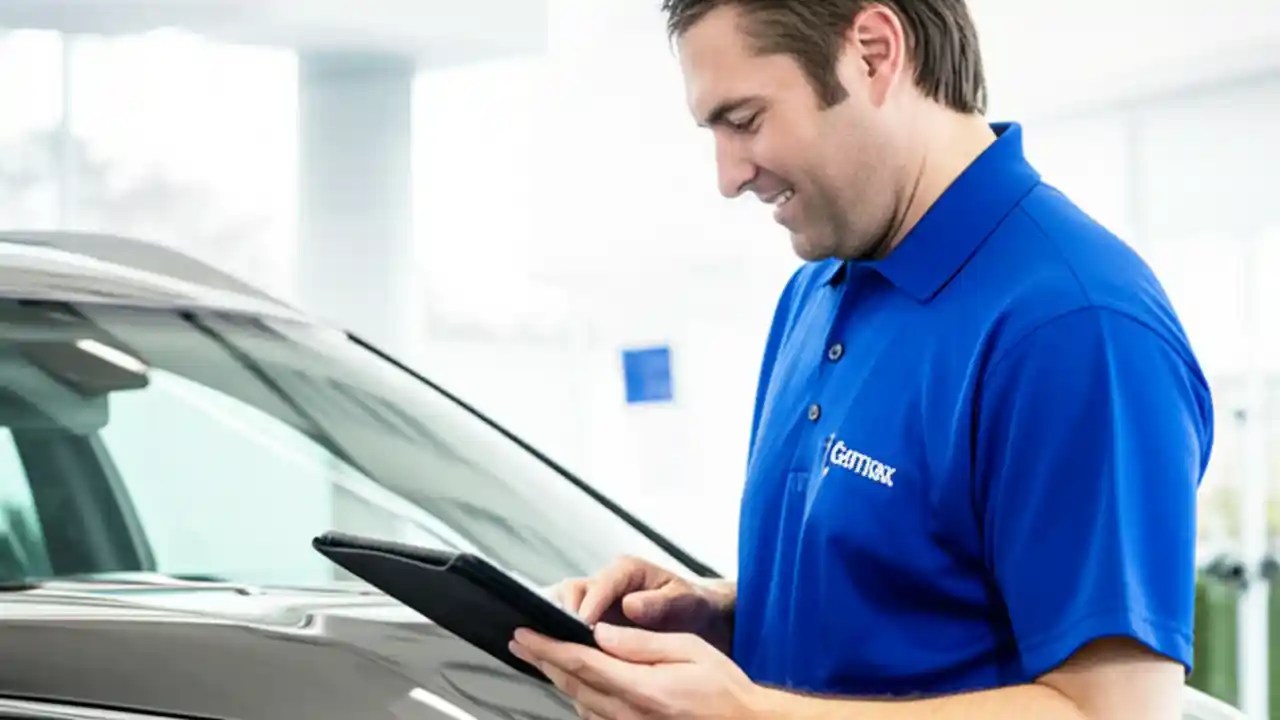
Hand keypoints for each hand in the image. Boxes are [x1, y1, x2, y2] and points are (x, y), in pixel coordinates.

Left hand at [510, 623, 762, 719]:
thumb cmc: (724, 690)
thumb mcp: (689, 651)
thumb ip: (641, 643)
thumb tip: (600, 633)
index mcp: (642, 689)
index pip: (582, 664)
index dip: (548, 648)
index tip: (524, 633)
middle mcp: (629, 714)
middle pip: (573, 685)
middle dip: (543, 661)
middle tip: (520, 641)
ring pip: (580, 703)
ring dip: (557, 678)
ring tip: (540, 656)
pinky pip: (597, 716)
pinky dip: (579, 697)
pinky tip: (575, 684)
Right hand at [552, 556, 734, 653]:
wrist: (697, 617)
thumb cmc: (691, 605)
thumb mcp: (684, 599)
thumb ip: (660, 601)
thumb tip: (631, 605)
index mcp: (627, 571)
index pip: (600, 583)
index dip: (589, 604)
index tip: (584, 623)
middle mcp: (606, 584)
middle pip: (571, 591)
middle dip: (562, 612)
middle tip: (561, 636)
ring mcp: (596, 603)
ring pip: (562, 606)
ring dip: (554, 625)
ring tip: (551, 646)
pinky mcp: (590, 622)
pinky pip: (565, 626)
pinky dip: (559, 638)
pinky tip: (558, 656)